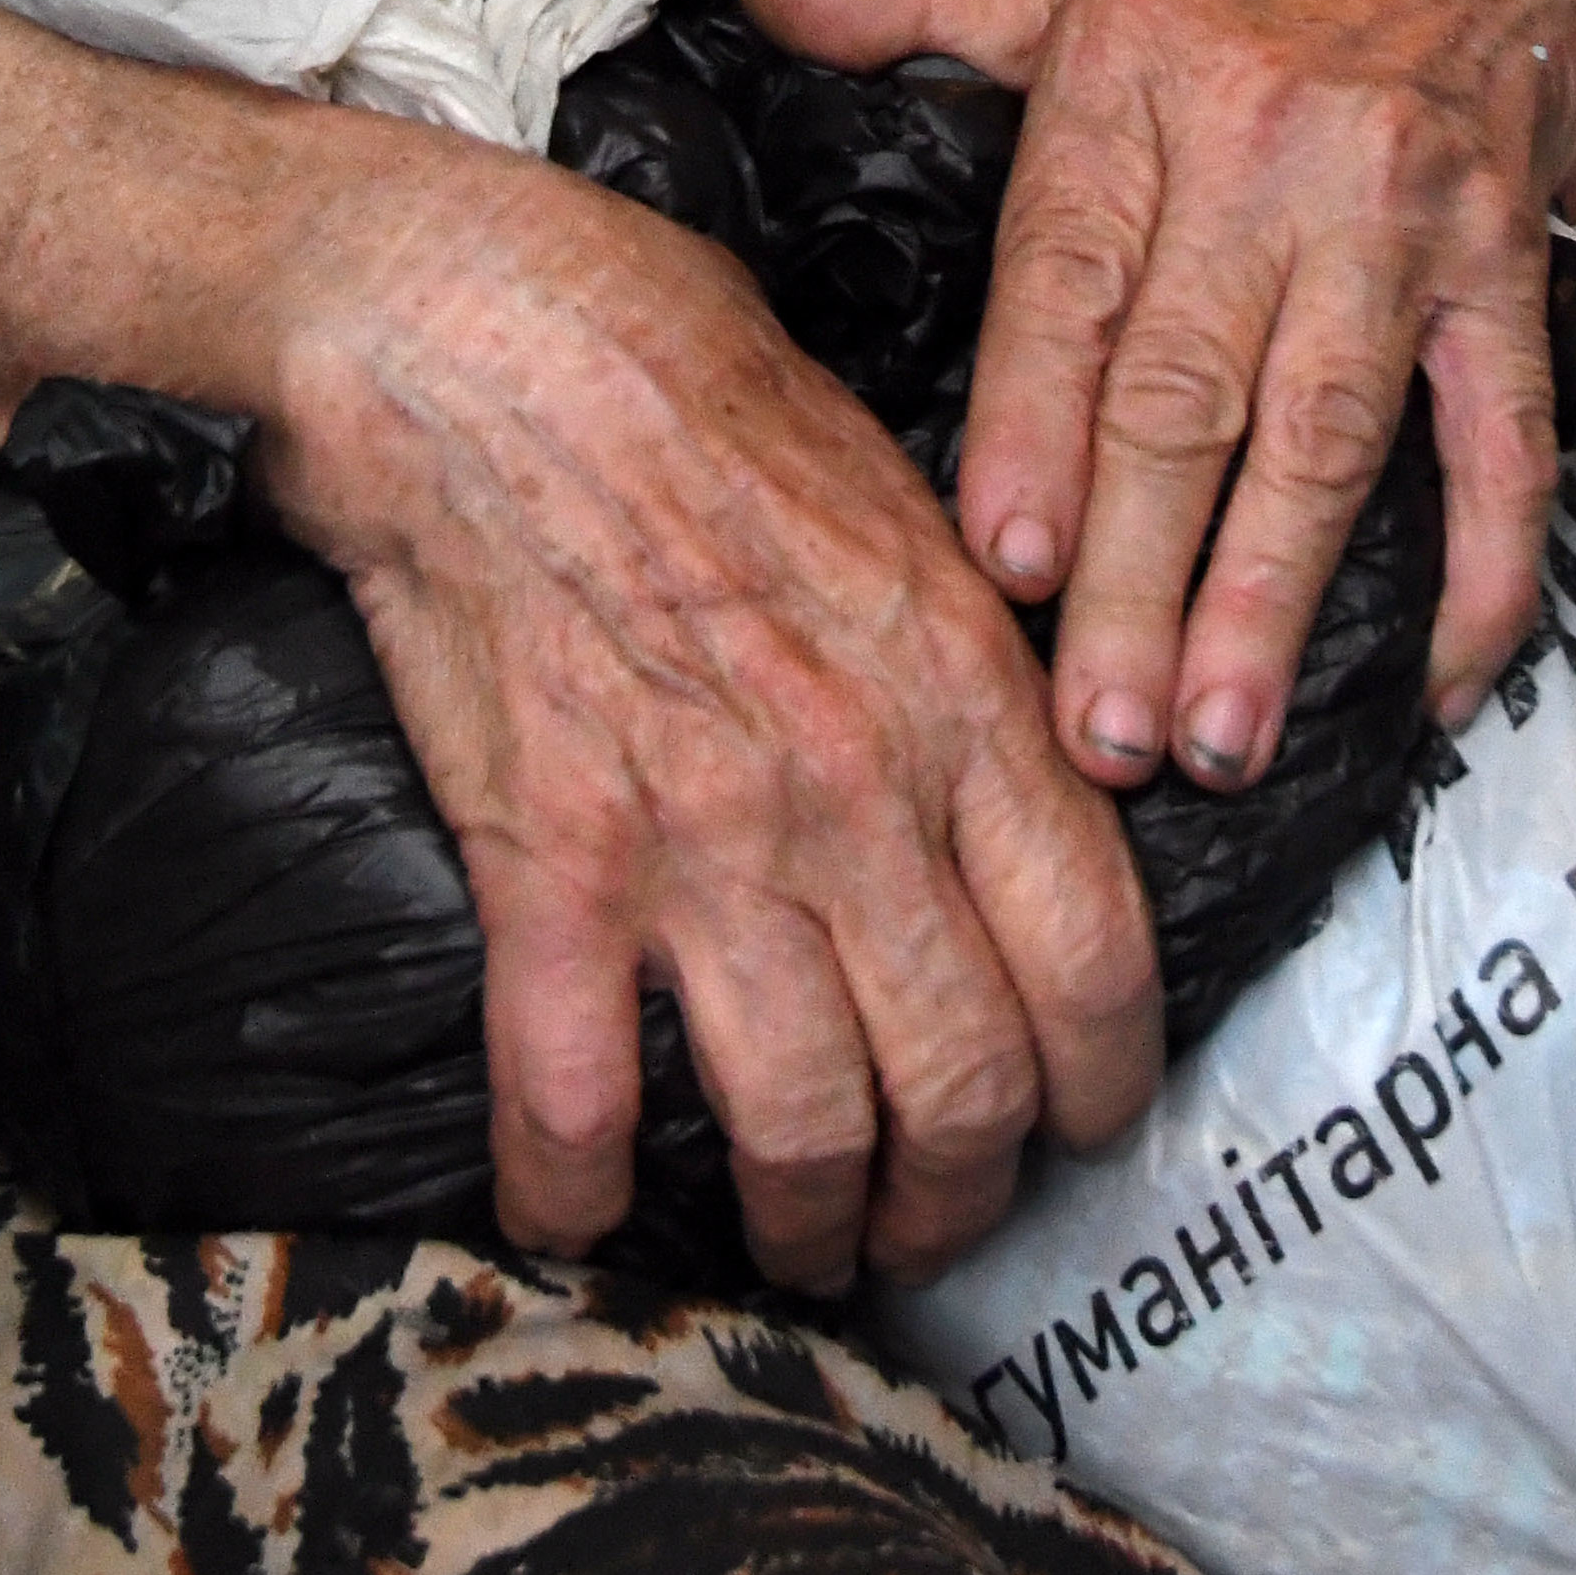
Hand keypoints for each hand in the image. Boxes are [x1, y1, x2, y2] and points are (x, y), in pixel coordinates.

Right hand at [251, 152, 1159, 1293]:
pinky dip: (574, 1193)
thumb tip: (1030, 774)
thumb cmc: (684, 374)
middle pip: (965, 1077)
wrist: (474, 330)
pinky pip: (574, 1094)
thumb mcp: (897, 493)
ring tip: (795, 1244)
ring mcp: (698, 834)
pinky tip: (572, 1223)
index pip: (1094, 954)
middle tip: (928, 1220)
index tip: (1076, 1123)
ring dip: (808, 1221)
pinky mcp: (543, 859)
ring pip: (804, 1120)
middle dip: (959, 1192)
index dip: (1101, 1083)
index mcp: (961, 689)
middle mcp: (855, 786)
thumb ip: (968, 656)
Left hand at [738, 0, 1575, 805]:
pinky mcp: (1506, 267)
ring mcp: (1399, 215)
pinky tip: (1441, 684)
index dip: (1036, 427)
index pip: (1070, 277)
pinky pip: (1501, 434)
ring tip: (1222, 741)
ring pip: (1327, 432)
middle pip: (1189, 390)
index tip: (1005, 565)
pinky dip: (1484, 564)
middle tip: (1101, 733)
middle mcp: (1267, 147)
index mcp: (1135, 77)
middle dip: (1139, 575)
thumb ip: (922, 15)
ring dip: (1273, 598)